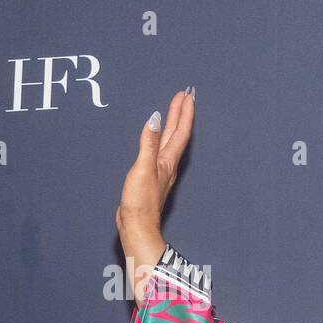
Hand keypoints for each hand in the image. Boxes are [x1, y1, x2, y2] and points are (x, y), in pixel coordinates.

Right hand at [116, 88, 194, 301]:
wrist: (136, 227)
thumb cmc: (140, 202)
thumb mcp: (143, 168)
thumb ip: (148, 143)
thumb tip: (155, 119)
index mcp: (167, 161)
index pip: (179, 131)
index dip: (183, 112)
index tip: (186, 95)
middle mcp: (167, 164)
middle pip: (177, 134)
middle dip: (180, 114)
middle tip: (184, 96)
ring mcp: (160, 171)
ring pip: (170, 142)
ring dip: (173, 124)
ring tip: (175, 110)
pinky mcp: (151, 177)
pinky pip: (159, 151)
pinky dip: (160, 139)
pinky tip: (157, 139)